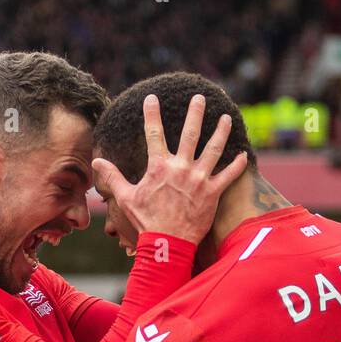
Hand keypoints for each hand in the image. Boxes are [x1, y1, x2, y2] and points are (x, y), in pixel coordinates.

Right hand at [92, 93, 248, 244]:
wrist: (167, 243)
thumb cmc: (146, 221)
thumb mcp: (126, 197)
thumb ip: (113, 176)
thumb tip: (97, 161)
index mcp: (159, 167)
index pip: (154, 133)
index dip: (152, 114)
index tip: (152, 98)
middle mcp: (181, 168)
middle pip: (190, 134)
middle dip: (195, 113)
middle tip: (200, 98)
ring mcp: (199, 180)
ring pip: (213, 150)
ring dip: (221, 132)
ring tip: (227, 118)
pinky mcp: (213, 193)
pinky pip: (228, 176)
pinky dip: (237, 165)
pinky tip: (243, 155)